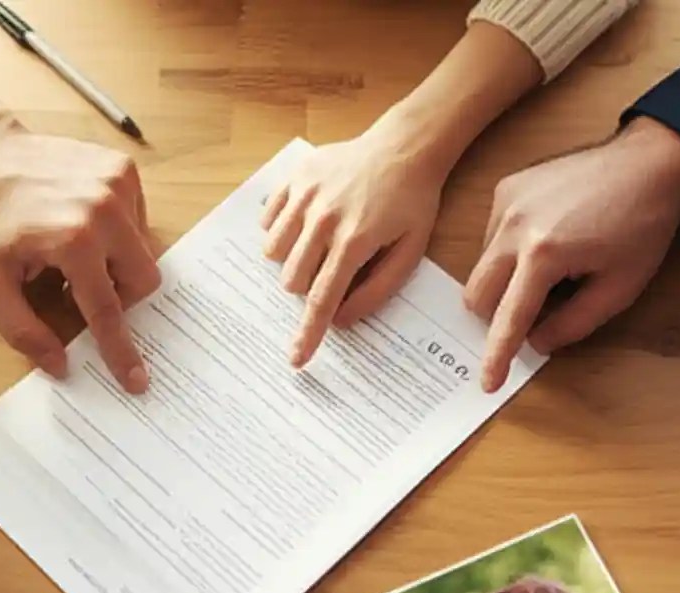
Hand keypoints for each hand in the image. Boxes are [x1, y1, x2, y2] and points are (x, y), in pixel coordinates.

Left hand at [0, 128, 159, 392]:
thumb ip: (23, 331)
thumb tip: (62, 366)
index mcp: (75, 241)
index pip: (108, 311)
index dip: (121, 350)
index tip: (136, 380)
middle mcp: (106, 211)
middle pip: (142, 280)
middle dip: (122, 296)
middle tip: (85, 291)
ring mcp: (120, 184)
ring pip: (144, 249)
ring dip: (117, 262)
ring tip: (78, 250)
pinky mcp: (124, 169)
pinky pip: (138, 220)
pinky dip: (118, 233)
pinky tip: (85, 223)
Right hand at [261, 130, 444, 366]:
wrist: (404, 147)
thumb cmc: (412, 203)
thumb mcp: (410, 252)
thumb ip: (377, 290)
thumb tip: (342, 321)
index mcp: (355, 240)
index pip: (322, 299)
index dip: (308, 333)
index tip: (296, 359)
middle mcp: (323, 218)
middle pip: (292, 280)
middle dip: (307, 286)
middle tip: (333, 268)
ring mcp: (304, 195)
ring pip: (273, 251)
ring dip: (291, 259)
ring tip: (318, 244)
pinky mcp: (293, 177)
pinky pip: (268, 219)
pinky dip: (281, 230)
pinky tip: (307, 222)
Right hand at [465, 117, 679, 391]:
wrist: (649, 162)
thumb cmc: (643, 225)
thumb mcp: (619, 288)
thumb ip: (574, 323)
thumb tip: (537, 342)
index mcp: (543, 253)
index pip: (509, 318)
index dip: (497, 355)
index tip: (487, 381)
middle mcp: (513, 226)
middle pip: (478, 293)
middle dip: (495, 316)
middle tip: (530, 317)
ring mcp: (505, 202)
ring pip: (482, 264)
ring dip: (505, 281)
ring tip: (551, 269)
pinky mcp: (507, 187)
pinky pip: (491, 235)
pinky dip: (508, 251)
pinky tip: (546, 239)